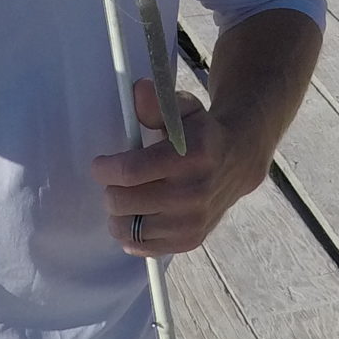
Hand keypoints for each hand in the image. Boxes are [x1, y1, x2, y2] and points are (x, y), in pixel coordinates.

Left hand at [90, 79, 268, 256]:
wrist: (238, 160)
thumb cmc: (200, 132)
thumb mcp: (182, 108)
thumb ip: (156, 102)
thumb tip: (137, 92)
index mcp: (191, 155)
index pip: (131, 172)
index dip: (105, 169)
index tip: (100, 164)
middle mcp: (194, 192)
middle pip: (124, 202)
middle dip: (110, 189)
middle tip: (116, 181)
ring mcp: (193, 221)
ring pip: (129, 229)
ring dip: (118, 214)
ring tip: (125, 198)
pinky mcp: (191, 239)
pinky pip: (144, 247)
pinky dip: (132, 235)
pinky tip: (138, 216)